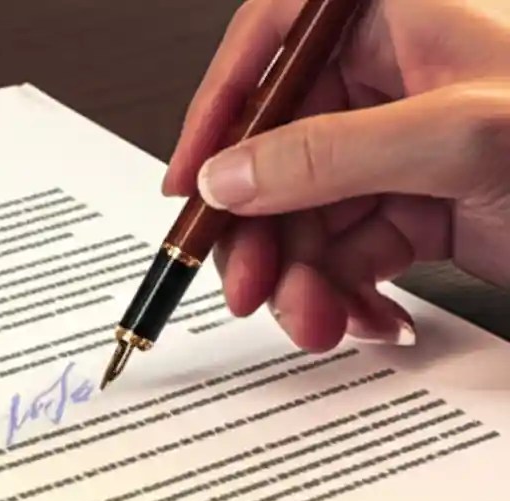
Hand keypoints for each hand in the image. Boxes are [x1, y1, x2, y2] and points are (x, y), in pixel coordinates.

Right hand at [164, 0, 509, 350]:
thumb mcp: (461, 138)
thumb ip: (330, 154)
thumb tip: (231, 175)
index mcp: (398, 15)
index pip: (272, 44)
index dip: (219, 111)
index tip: (189, 181)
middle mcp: (394, 77)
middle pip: (278, 149)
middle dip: (263, 231)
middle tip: (248, 286)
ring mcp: (404, 148)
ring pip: (308, 213)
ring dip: (303, 280)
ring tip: (319, 321)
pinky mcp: (421, 207)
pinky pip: (350, 252)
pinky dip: (348, 295)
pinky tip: (369, 318)